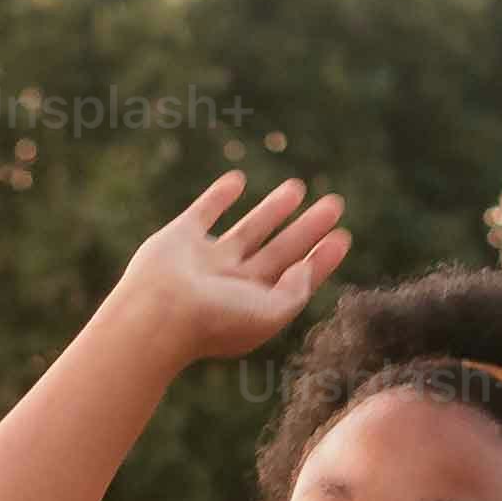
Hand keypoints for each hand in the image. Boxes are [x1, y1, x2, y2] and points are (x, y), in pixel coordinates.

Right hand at [107, 171, 351, 367]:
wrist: (157, 313)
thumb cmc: (215, 321)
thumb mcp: (270, 314)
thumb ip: (295, 291)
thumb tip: (307, 266)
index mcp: (254, 307)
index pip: (296, 278)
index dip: (321, 259)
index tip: (343, 236)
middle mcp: (232, 284)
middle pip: (280, 250)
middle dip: (307, 228)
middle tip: (335, 204)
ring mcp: (206, 261)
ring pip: (249, 229)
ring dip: (273, 209)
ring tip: (298, 187)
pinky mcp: (181, 238)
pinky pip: (204, 211)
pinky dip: (220, 194)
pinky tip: (238, 179)